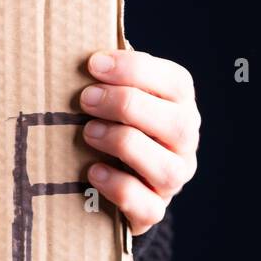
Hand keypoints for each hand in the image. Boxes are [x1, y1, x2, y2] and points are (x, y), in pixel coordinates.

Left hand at [79, 50, 199, 234]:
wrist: (109, 181)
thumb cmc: (106, 122)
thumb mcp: (110, 95)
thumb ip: (105, 76)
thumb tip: (76, 51)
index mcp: (178, 105)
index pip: (175, 82)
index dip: (136, 70)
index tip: (93, 64)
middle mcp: (183, 142)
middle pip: (177, 123)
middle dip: (127, 106)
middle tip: (85, 99)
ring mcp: (173, 178)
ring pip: (166, 167)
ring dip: (124, 144)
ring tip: (88, 132)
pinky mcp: (153, 209)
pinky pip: (146, 205)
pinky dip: (119, 187)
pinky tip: (92, 171)